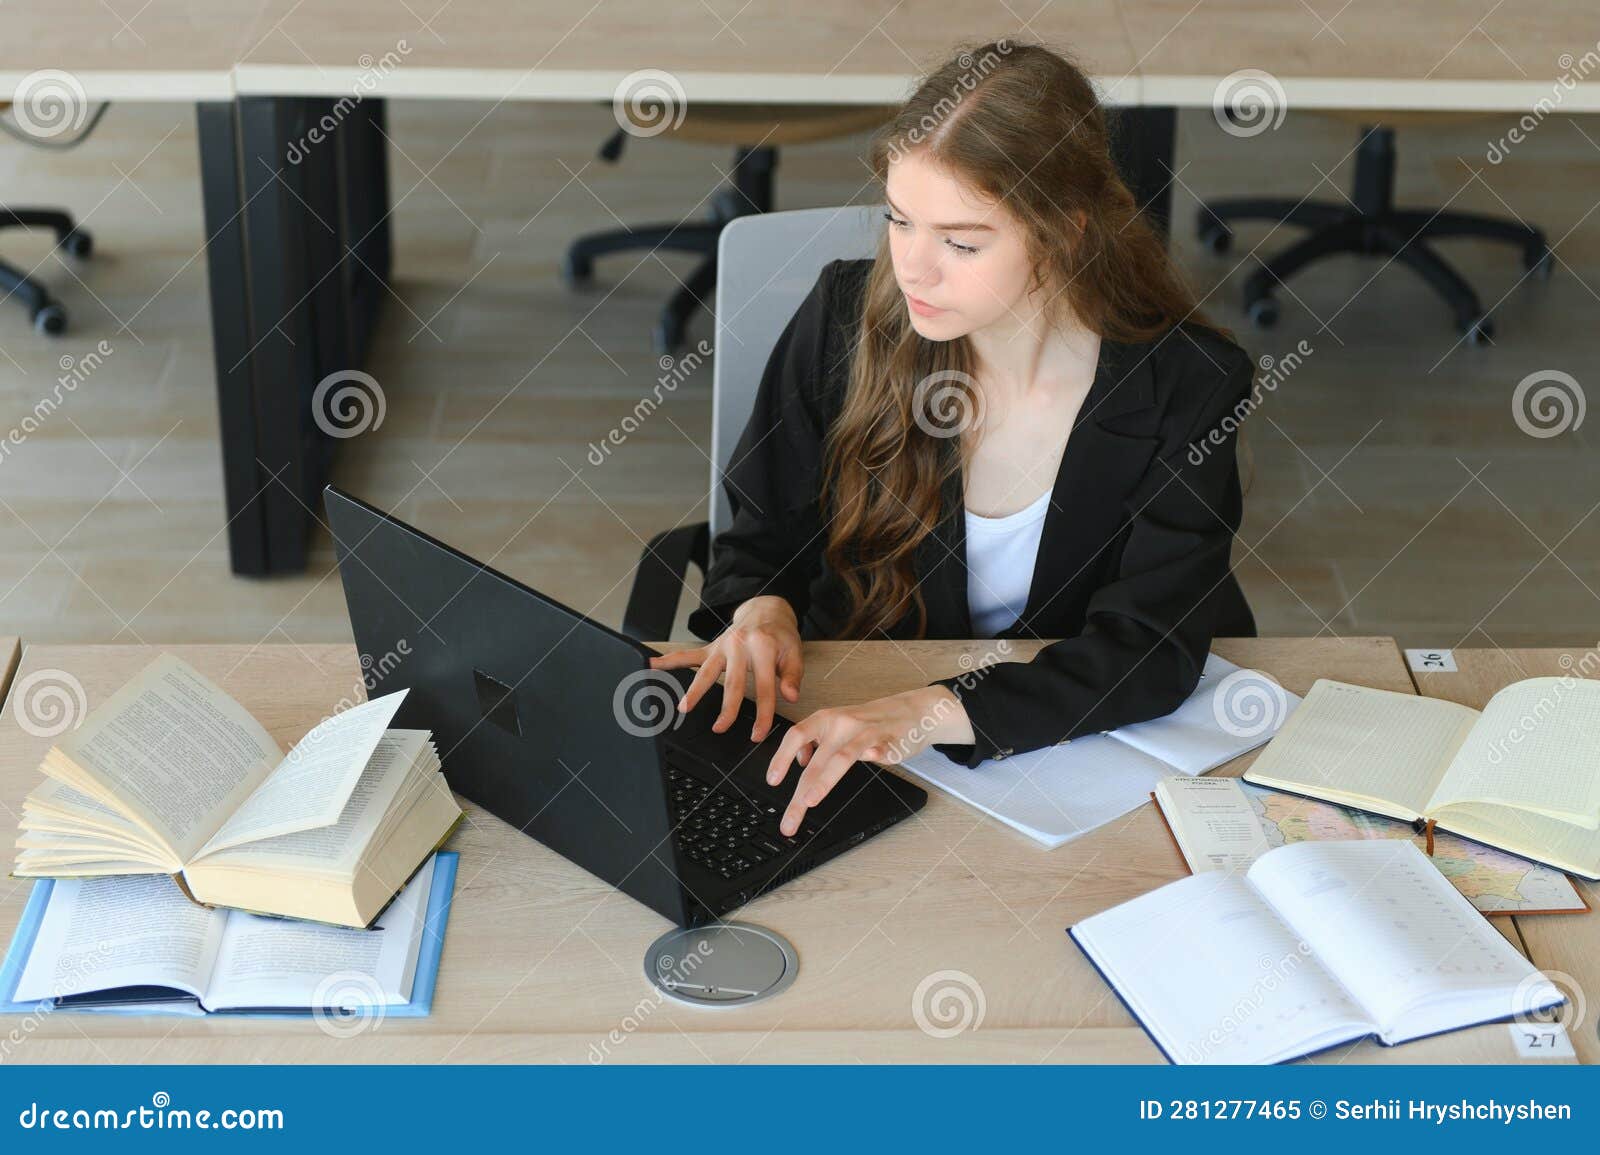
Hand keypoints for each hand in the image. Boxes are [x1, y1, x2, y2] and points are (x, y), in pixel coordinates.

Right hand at [647, 595, 803, 742]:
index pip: (764, 686)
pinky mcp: (712, 647)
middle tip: (720, 728)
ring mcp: (723, 646)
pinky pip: (688, 655)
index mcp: (763, 647)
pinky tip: (652, 665)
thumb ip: (792, 675)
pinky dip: (669, 660)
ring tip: (683, 707)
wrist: (766, 609)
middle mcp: (740, 645)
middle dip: (726, 708)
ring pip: (706, 671)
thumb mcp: (794, 652)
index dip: (763, 713)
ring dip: (694, 690)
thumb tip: (790, 697)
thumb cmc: (780, 635)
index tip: (758, 732)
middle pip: (732, 682)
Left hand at [765, 685, 970, 835]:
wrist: (912, 711)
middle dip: (799, 793)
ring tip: (810, 800)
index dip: (781, 758)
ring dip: (824, 780)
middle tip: (790, 819)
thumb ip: (817, 743)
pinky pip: (880, 748)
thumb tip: (799, 762)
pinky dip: (876, 754)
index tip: (772, 780)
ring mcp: (866, 731)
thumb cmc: (871, 723)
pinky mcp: (889, 741)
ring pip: (841, 757)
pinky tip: (875, 758)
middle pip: (816, 760)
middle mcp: (841, 723)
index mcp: (826, 720)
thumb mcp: (837, 727)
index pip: (796, 736)